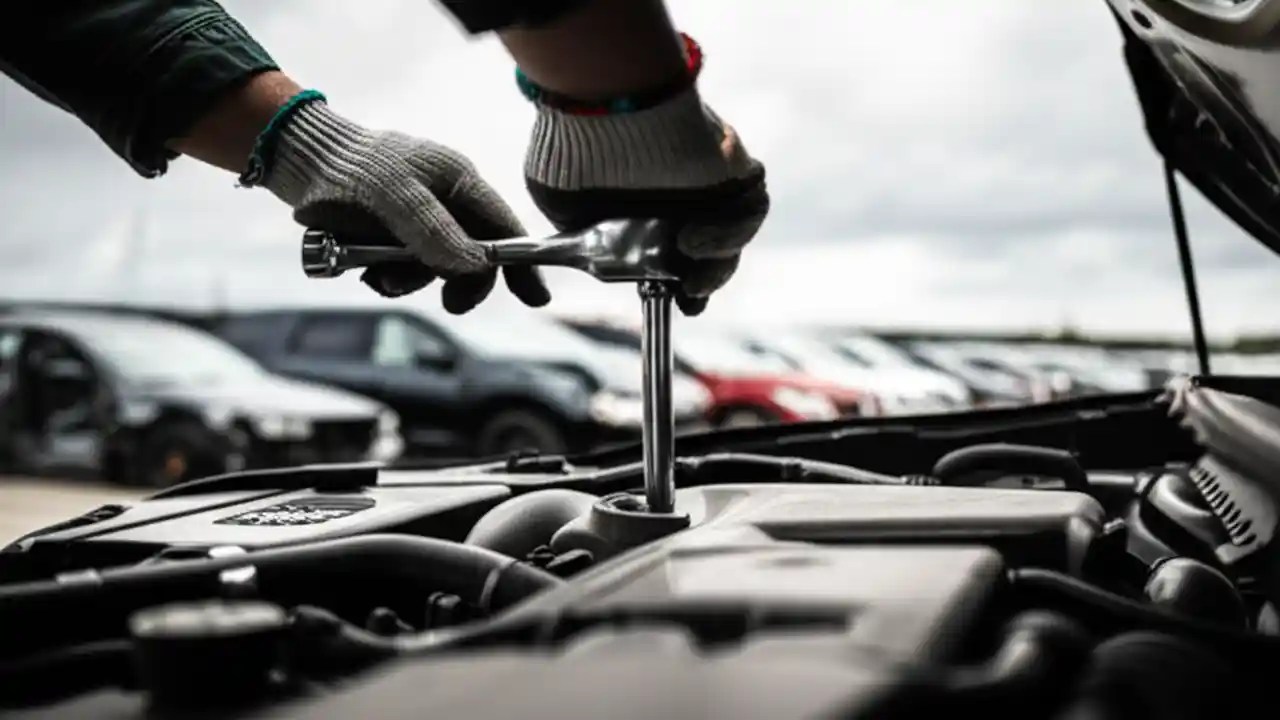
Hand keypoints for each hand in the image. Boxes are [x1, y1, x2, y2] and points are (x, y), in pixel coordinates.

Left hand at [262, 101, 548, 313]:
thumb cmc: (353, 169)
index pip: (505, 227)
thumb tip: (477, 266)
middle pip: (473, 255)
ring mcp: (418, 218)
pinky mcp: (390, 234)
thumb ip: (437, 232)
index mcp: (459, 181)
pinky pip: (402, 268)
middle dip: (459, 280)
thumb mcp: (398, 199)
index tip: (534, 299)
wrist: (298, 160)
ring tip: (380, 275)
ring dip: (411, 279)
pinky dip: (388, 276)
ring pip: (435, 267)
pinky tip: (365, 269)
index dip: (523, 263)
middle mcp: (445, 201)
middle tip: (449, 305)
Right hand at [522, 86, 767, 315]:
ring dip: (713, 257)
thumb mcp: (563, 207)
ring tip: (684, 253)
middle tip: (688, 293)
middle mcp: (682, 200)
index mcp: (645, 214)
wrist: (603, 107)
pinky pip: (746, 212)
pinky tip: (692, 237)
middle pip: (709, 255)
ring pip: (730, 238)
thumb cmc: (576, 152)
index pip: (672, 259)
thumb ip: (576, 238)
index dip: (676, 284)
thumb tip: (563, 254)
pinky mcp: (736, 170)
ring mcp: (712, 185)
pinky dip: (725, 233)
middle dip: (702, 280)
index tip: (676, 301)